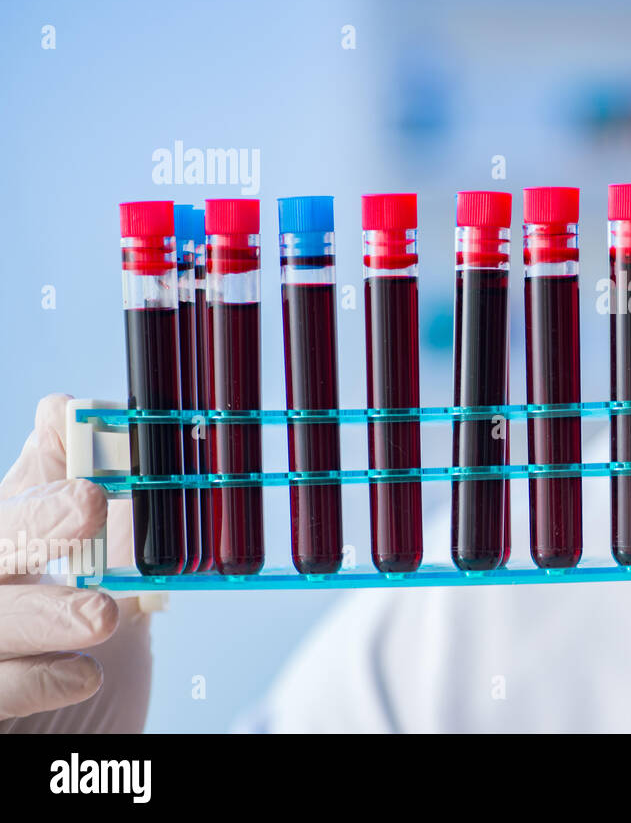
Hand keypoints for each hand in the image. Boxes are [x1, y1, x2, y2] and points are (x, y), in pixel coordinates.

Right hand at [0, 394, 152, 731]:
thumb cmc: (76, 650)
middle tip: (90, 507)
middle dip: (35, 525)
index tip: (92, 481)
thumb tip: (71, 414)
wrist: (73, 734)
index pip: (11, 512)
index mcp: (5, 550)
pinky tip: (82, 674)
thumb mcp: (98, 577)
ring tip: (103, 613)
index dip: (44, 494)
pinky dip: (34, 682)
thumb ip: (90, 511)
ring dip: (43, 611)